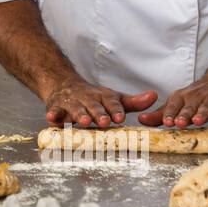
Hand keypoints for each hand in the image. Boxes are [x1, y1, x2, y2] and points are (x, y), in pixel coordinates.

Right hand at [42, 76, 157, 128]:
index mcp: (102, 96)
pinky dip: (53, 115)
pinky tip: (52, 120)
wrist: (63, 84)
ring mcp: (71, 102)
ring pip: (75, 109)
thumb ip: (133, 102)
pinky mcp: (56, 107)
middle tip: (104, 122)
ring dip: (78, 115)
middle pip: (93, 106)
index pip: (111, 102)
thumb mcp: (113, 97)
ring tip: (83, 122)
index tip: (120, 117)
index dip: (115, 109)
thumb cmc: (93, 97)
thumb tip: (155, 96)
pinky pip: (53, 111)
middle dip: (98, 113)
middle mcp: (87, 98)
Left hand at [137, 73, 207, 127]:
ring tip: (198, 120)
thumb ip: (160, 114)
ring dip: (203, 113)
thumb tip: (141, 120)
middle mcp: (198, 96)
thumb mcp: (177, 104)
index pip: (174, 105)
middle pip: (190, 106)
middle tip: (179, 123)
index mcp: (183, 97)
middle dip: (184, 114)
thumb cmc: (196, 98)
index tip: (166, 121)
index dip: (170, 113)